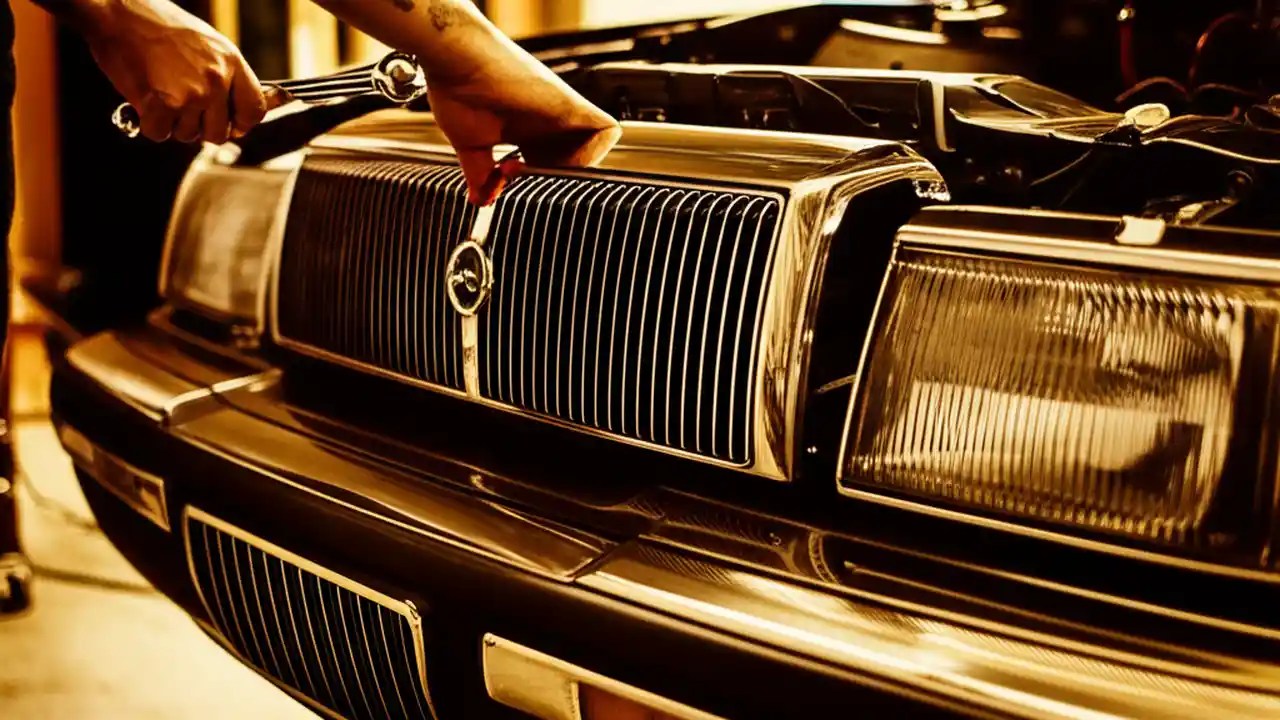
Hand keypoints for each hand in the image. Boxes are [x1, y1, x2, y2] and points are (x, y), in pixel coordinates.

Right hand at [73, 0, 266, 143]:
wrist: (119, 12)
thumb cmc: (158, 25)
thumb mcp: (208, 43)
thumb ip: (226, 76)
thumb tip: (240, 111)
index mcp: (231, 62)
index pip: (254, 110)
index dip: (242, 124)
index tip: (232, 126)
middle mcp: (216, 81)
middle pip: (219, 132)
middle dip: (201, 128)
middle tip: (184, 110)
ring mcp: (191, 95)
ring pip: (188, 135)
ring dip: (173, 123)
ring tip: (161, 93)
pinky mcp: (162, 105)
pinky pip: (160, 134)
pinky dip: (150, 124)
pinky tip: (146, 101)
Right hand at [426, 53, 620, 204]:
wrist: (457, 61)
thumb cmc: (458, 89)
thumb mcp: (471, 145)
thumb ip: (480, 175)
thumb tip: (480, 200)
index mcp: (528, 131)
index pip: (551, 166)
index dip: (540, 183)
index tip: (514, 186)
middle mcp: (548, 122)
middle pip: (574, 162)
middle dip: (555, 182)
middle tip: (523, 180)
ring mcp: (560, 113)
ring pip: (593, 149)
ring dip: (573, 170)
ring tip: (536, 170)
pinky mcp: (571, 105)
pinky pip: (607, 131)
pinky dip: (595, 152)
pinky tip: (561, 160)